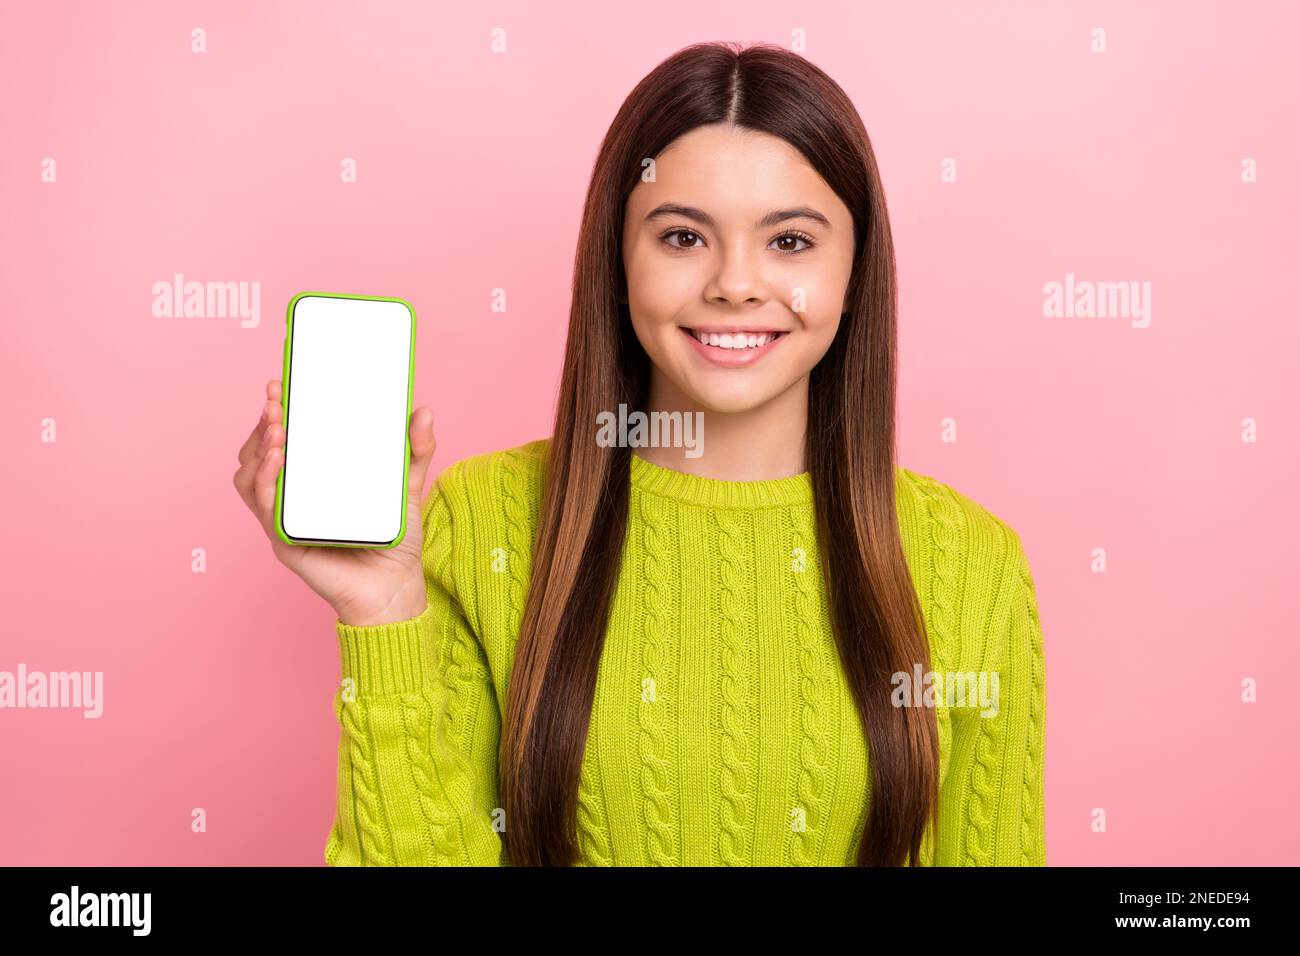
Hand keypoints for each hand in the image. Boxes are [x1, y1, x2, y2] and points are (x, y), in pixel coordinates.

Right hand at [232, 378, 435, 626]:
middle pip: (258, 451)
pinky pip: (265, 506)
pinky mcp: (286, 540)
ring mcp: (285, 518)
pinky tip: (279, 458)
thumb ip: (416, 450)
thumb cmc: (395, 539)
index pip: (282, 437)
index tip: (279, 382)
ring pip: (249, 475)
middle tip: (275, 396)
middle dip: (262, 420)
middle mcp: (292, 495)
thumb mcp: (408, 485)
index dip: (274, 410)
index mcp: (312, 478)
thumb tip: (423, 410)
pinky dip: (265, 479)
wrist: (397, 587)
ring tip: (277, 426)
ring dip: (257, 446)